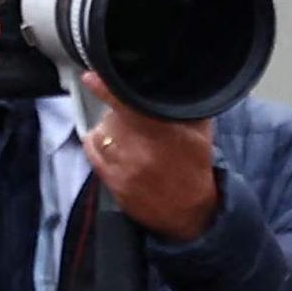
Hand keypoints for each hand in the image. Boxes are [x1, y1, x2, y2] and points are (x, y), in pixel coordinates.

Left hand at [80, 82, 219, 240]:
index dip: (106, 88)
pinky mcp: (113, 182)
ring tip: (123, 134)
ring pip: (101, 133)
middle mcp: (140, 148)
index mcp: (163, 132)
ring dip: (108, 129)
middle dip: (119, 113)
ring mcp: (124, 167)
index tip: (91, 77)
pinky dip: (96, 143)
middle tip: (131, 118)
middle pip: (112, 117)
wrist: (190, 213)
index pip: (126, 103)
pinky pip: (92, 152)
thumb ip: (183, 105)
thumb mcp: (200, 130)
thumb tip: (169, 82)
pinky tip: (107, 143)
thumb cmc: (194, 168)